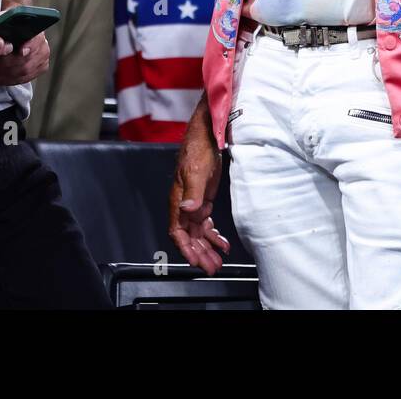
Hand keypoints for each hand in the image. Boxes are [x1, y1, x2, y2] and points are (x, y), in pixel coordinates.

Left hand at [0, 29, 49, 85]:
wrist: (9, 33)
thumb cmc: (3, 26)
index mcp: (34, 29)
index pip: (37, 39)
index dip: (31, 46)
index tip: (22, 51)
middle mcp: (42, 44)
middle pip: (28, 60)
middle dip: (7, 65)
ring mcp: (42, 57)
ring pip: (25, 72)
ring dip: (5, 74)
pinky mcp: (39, 68)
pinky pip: (24, 79)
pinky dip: (8, 80)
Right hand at [168, 110, 228, 274]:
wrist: (208, 133)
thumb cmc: (198, 149)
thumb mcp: (196, 171)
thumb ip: (192, 192)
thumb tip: (186, 210)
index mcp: (178, 200)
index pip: (177, 231)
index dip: (185, 248)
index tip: (195, 261)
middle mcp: (184, 204)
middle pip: (188, 236)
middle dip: (199, 253)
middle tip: (211, 267)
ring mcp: (194, 202)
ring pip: (198, 232)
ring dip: (207, 247)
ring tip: (218, 261)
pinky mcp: (204, 198)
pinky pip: (206, 222)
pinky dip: (214, 235)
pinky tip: (223, 243)